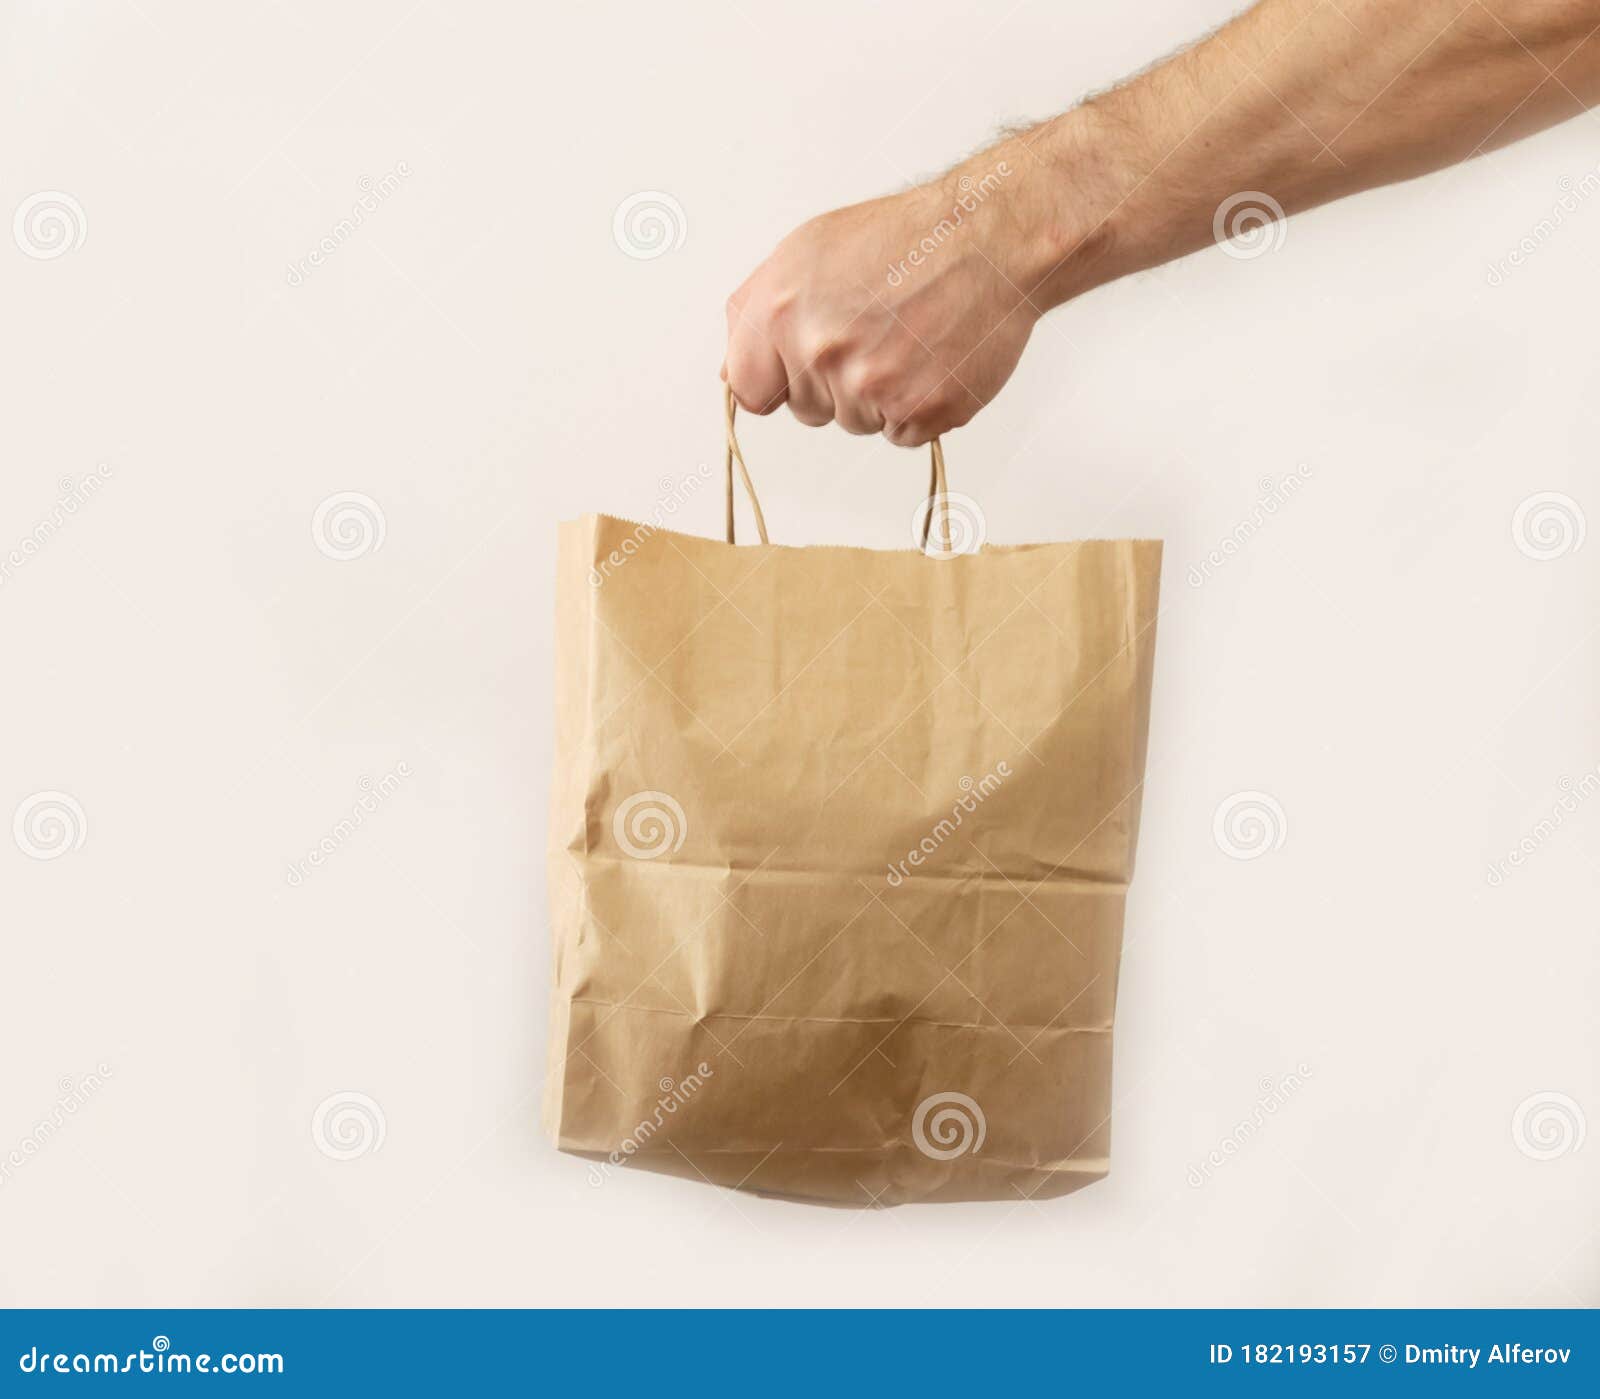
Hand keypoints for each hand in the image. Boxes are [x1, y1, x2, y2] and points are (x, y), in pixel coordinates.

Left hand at [722, 152, 1072, 446]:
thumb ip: (756, 314)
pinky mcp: (921, 410)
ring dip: (879, 395)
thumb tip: (733, 375)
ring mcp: (872, 387)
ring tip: (909, 338)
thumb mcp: (805, 252)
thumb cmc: (901, 240)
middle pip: (808, 410)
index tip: (800, 365)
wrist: (988, 238)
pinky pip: (902, 434)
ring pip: (856, 423)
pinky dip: (918, 407)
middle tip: (876, 329)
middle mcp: (821, 353)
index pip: (751, 391)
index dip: (778, 379)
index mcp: (780, 314)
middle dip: (834, 381)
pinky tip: (932, 360)